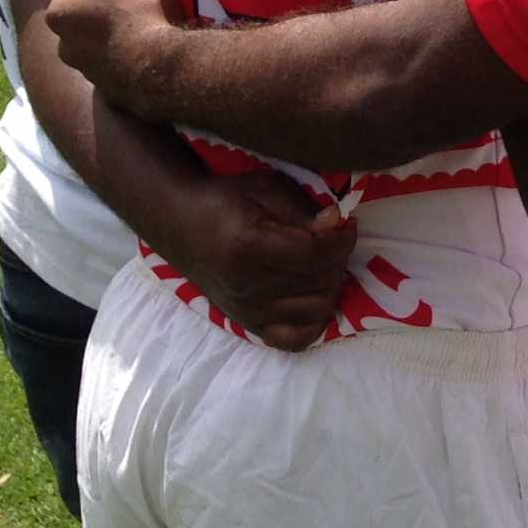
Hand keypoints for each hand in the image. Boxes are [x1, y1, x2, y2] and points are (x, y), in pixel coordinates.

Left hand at [49, 0, 184, 108]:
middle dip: (104, 9)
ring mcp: (85, 70)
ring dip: (115, 33)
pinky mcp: (108, 88)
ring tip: (146, 30)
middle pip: (85, 15)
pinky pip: (116, 62)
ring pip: (99, 40)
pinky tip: (147, 52)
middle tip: (136, 6)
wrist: (163, 69)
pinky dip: (127, 55)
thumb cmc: (137, 14)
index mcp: (59, 14)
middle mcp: (63, 45)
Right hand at [164, 173, 357, 351]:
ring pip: (317, 309)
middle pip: (321, 281)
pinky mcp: (247, 324)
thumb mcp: (266, 188)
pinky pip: (296, 339)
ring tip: (322, 264)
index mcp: (249, 246)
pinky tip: (312, 296)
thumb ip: (303, 209)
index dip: (342, 239)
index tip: (346, 224)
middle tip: (331, 241)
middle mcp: (248, 285)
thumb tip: (339, 222)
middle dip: (338, 258)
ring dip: (330, 285)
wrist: (181, 224)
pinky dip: (314, 321)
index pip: (316, 254)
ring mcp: (247, 310)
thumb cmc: (226, 200)